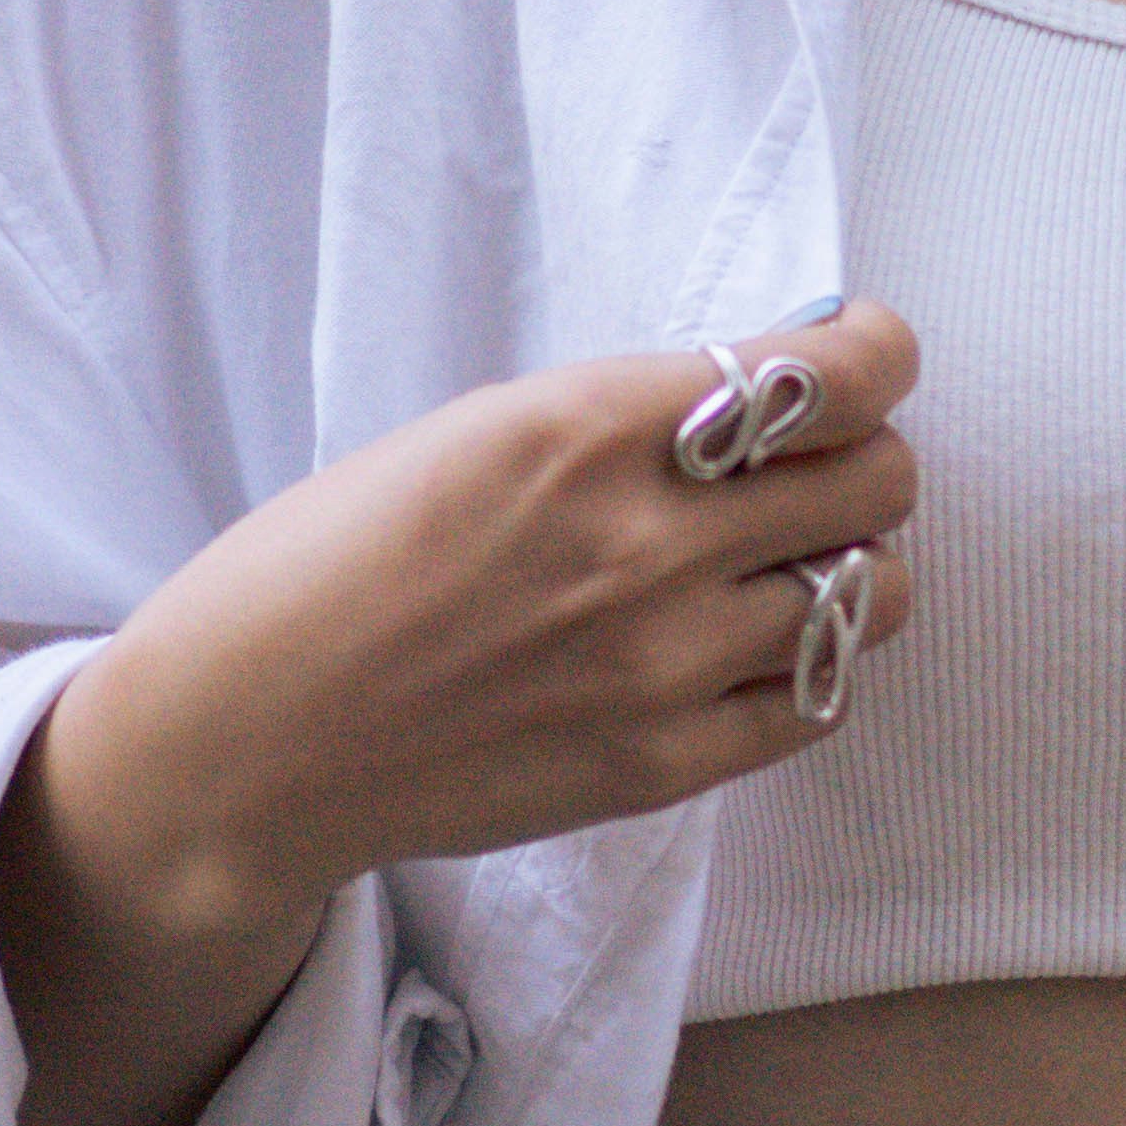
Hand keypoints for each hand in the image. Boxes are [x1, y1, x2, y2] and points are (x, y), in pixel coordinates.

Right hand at [0, 306, 917, 1125]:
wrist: (245, 743)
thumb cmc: (330, 565)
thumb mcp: (473, 430)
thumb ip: (625, 416)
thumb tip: (772, 392)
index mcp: (585, 426)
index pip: (832, 375)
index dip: (876, 360)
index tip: (864, 362)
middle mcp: (644, 542)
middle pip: (880, 479)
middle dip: (866, 460)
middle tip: (813, 472)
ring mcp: (663, 664)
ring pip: (876, 594)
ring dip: (852, 565)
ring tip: (785, 566)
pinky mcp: (662, 765)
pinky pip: (819, 699)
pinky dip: (811, 663)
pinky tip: (751, 648)